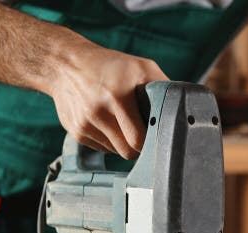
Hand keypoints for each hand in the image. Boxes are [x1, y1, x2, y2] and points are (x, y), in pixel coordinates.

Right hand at [47, 42, 167, 159]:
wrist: (65, 65)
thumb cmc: (110, 66)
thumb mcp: (140, 67)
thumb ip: (163, 88)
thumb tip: (182, 110)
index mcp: (117, 95)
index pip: (138, 139)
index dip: (151, 143)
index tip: (158, 138)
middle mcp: (98, 111)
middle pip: (128, 151)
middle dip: (140, 147)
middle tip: (146, 135)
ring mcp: (85, 124)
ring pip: (116, 152)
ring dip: (124, 143)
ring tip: (124, 124)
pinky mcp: (76, 133)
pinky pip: (102, 148)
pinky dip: (110, 141)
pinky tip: (108, 123)